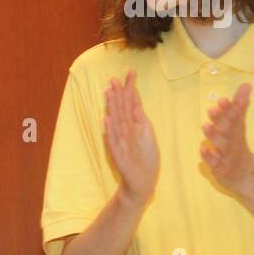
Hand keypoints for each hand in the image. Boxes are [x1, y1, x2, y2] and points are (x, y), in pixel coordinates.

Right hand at [104, 69, 158, 206]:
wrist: (142, 182)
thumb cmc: (145, 159)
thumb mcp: (147, 136)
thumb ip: (140, 120)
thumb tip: (136, 103)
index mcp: (134, 125)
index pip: (131, 103)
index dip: (130, 88)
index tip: (131, 72)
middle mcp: (125, 131)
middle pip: (121, 108)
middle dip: (118, 93)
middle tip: (115, 77)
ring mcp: (120, 142)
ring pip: (115, 121)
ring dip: (111, 107)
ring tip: (108, 92)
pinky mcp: (118, 155)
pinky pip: (113, 141)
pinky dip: (109, 131)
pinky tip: (106, 120)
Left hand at [201, 82, 253, 195]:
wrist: (247, 175)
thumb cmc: (237, 146)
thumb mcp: (239, 125)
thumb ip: (239, 106)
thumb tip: (246, 84)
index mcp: (236, 130)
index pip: (234, 117)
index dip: (229, 109)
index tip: (223, 99)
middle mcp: (233, 141)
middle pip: (227, 129)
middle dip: (221, 119)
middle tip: (213, 108)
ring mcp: (228, 155)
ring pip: (221, 145)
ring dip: (214, 136)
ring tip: (205, 126)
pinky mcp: (222, 168)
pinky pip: (215, 162)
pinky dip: (209, 156)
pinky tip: (202, 149)